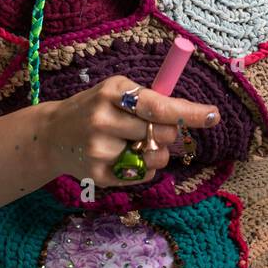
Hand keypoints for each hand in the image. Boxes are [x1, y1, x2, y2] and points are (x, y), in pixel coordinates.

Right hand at [42, 73, 220, 188]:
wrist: (53, 134)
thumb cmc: (96, 108)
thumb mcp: (116, 91)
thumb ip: (150, 99)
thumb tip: (192, 113)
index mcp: (112, 92)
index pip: (158, 105)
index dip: (188, 113)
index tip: (214, 115)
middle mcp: (104, 120)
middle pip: (162, 132)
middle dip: (169, 132)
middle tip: (156, 128)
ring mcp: (100, 150)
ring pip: (155, 156)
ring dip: (159, 152)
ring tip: (139, 143)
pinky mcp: (98, 175)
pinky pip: (143, 174)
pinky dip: (145, 166)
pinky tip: (126, 156)